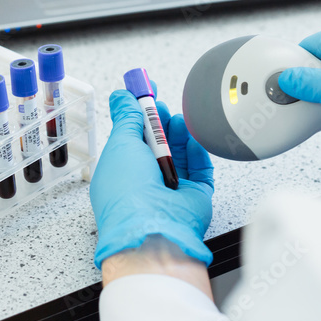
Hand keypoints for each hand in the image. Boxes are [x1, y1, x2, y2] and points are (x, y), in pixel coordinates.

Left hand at [90, 88, 214, 268]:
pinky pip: (200, 170)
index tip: (145, 94)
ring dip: (177, 135)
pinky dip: (197, 152)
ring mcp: (171, 192)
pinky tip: (192, 138)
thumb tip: (121, 96)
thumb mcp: (121, 143)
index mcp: (121, 174)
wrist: (152, 225)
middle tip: (160, 106)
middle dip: (159, 124)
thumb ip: (126, 117)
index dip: (138, 116)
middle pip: (156, 146)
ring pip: (179, 156)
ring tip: (176, 120)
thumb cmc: (127, 190)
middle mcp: (145, 184)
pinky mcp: (194, 197)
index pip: (131, 139)